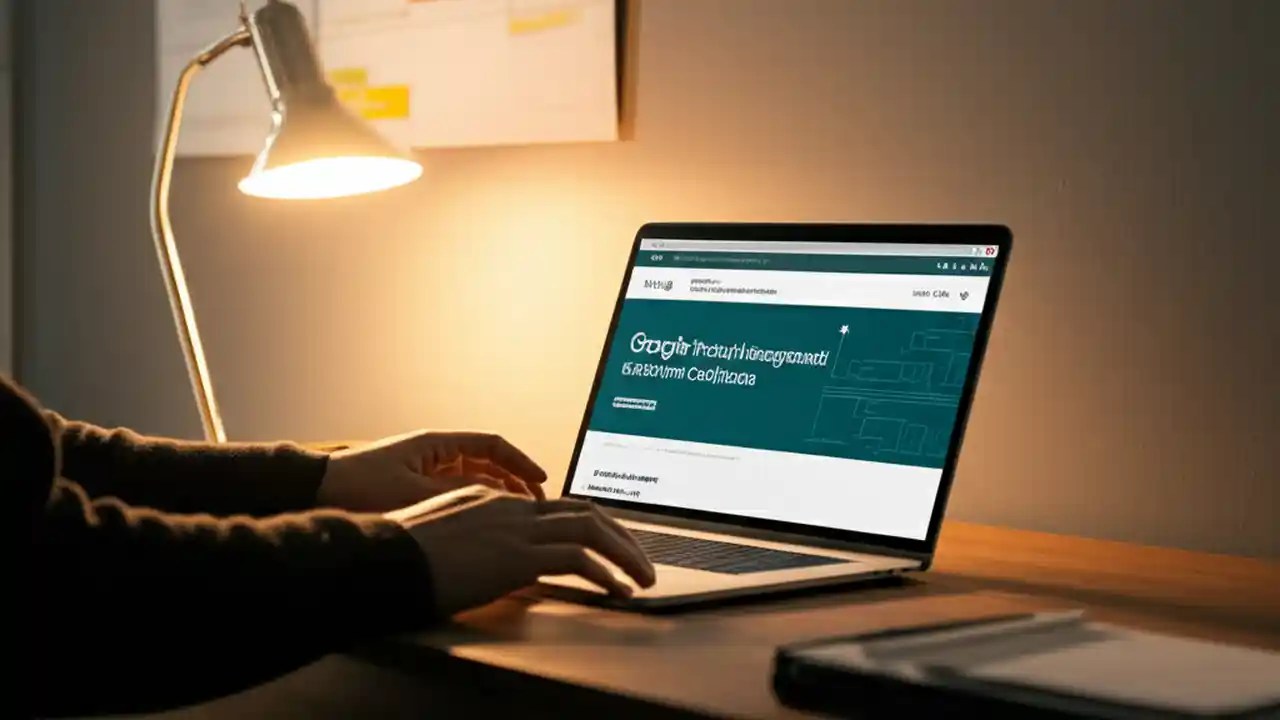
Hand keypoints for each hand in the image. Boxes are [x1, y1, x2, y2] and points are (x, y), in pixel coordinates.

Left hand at [318, 431, 547, 512]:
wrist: (319, 490)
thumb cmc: (359, 485)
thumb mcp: (413, 493)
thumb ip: (455, 497)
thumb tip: (494, 505)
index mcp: (437, 444)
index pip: (492, 445)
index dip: (521, 461)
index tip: (541, 480)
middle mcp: (435, 453)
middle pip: (488, 463)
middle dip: (515, 481)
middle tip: (537, 505)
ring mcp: (426, 471)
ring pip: (474, 480)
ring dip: (498, 494)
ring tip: (518, 517)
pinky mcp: (416, 489)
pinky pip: (458, 493)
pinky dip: (476, 504)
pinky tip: (486, 524)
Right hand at [389, 486, 656, 615]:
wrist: (382, 559)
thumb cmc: (401, 556)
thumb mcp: (445, 538)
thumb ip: (478, 541)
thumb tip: (498, 563)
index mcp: (494, 500)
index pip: (558, 506)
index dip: (592, 523)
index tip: (611, 542)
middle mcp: (511, 506)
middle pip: (585, 511)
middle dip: (621, 535)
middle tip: (640, 559)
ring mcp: (516, 528)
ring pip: (591, 530)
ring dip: (625, 555)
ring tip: (643, 578)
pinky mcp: (517, 556)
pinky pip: (577, 559)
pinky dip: (605, 574)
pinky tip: (617, 590)